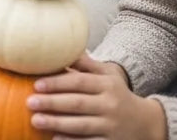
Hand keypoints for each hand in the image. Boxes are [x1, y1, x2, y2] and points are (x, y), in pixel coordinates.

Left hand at [28, 54, 167, 138]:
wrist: (146, 123)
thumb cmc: (118, 94)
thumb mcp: (108, 76)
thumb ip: (86, 64)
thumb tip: (61, 46)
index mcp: (108, 85)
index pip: (79, 82)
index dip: (57, 83)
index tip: (36, 84)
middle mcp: (111, 105)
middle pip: (78, 103)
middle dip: (52, 103)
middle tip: (30, 102)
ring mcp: (112, 126)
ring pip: (81, 125)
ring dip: (57, 123)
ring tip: (35, 120)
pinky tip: (55, 138)